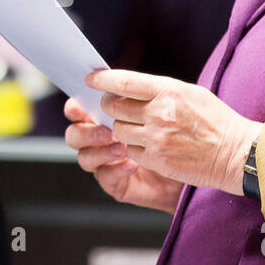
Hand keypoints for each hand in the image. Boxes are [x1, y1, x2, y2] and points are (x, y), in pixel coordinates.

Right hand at [64, 96, 183, 212]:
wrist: (191, 160)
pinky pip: (105, 177)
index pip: (78, 110)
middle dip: (87, 133)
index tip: (77, 108)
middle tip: (107, 132)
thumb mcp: (157, 104)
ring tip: (122, 148)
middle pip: (74, 135)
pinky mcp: (115, 182)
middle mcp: (99, 140)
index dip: (73, 109)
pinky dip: (116, 170)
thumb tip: (114, 83)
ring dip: (101, 152)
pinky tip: (132, 164)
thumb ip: (133, 93)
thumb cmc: (173, 129)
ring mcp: (104, 162)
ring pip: (85, 158)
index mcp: (102, 116)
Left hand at [86, 68, 259, 193]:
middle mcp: (160, 113)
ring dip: (122, 129)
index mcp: (169, 90)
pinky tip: (150, 145)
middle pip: (114, 106)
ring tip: (139, 128)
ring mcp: (157, 138)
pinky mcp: (157, 160)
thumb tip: (128, 87)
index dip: (102, 80)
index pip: (124, 81)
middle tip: (115, 107)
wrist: (235, 152)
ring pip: (118, 130)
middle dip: (110, 106)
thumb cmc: (215, 120)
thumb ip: (158, 89)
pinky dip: (134, 148)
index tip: (91, 79)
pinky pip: (130, 151)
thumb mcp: (189, 92)